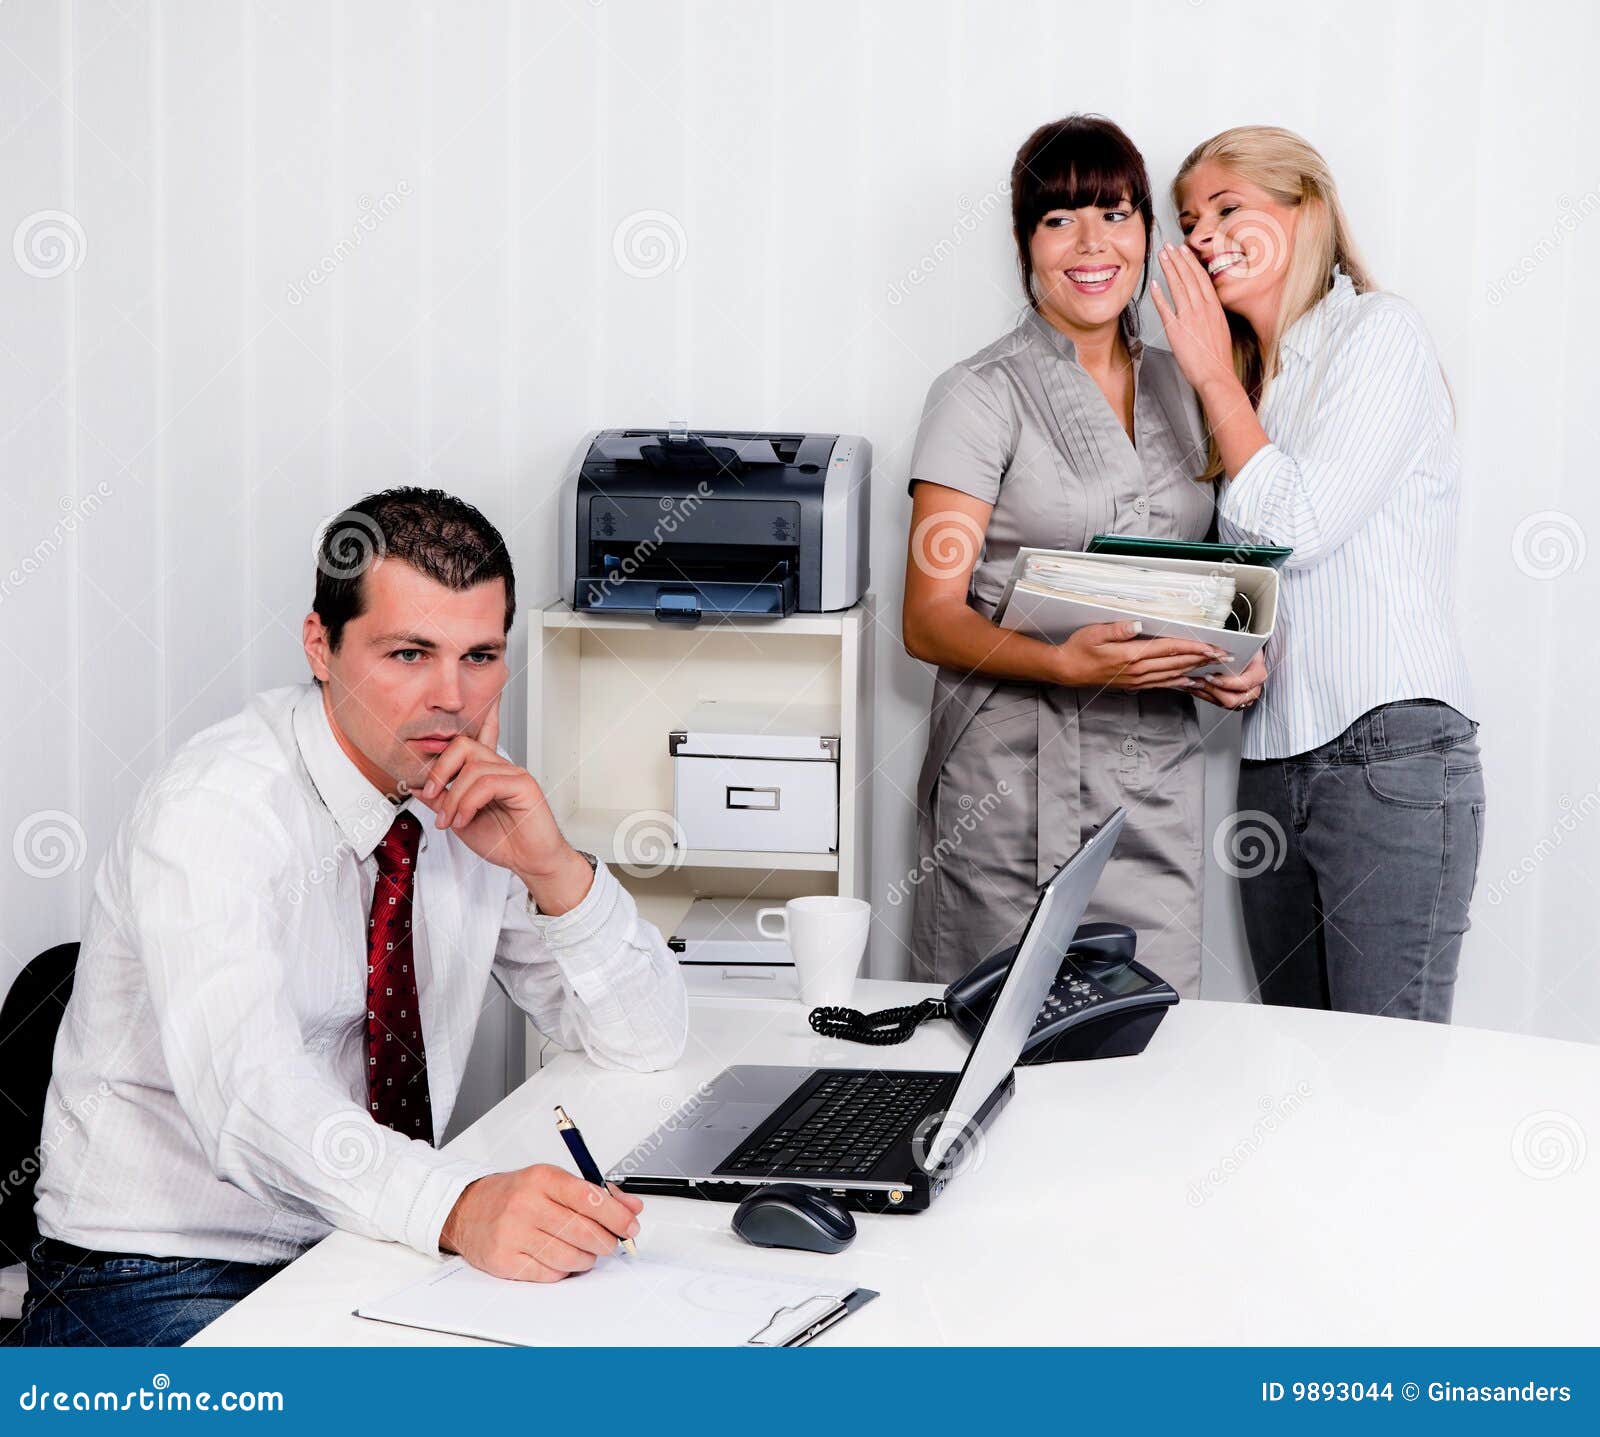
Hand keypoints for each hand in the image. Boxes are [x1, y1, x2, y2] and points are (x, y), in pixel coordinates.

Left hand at [413, 695, 582, 903]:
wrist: (530, 862)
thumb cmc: (503, 841)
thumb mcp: (459, 820)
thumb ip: (441, 800)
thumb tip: (415, 784)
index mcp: (487, 772)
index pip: (474, 738)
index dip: (462, 725)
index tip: (441, 733)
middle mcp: (501, 766)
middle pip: (463, 745)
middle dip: (440, 769)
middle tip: (430, 794)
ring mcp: (514, 773)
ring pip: (472, 767)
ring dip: (453, 797)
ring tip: (449, 820)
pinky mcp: (524, 785)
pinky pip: (487, 783)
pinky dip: (468, 802)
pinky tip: (465, 818)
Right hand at [439, 1164, 644, 1281]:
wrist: (468, 1209)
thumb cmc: (516, 1194)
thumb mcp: (554, 1181)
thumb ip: (595, 1193)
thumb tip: (632, 1208)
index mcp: (543, 1178)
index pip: (590, 1198)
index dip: (617, 1216)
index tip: (630, 1225)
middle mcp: (527, 1204)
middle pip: (583, 1232)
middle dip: (607, 1242)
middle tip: (611, 1242)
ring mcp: (514, 1234)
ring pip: (570, 1258)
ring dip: (587, 1259)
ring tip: (584, 1251)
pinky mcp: (505, 1261)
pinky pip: (550, 1275)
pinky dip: (563, 1271)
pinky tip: (560, 1259)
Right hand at [1053, 620, 1225, 692]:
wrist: (1068, 670)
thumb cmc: (1079, 649)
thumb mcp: (1094, 633)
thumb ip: (1118, 629)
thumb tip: (1139, 625)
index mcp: (1132, 655)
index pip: (1170, 649)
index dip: (1193, 647)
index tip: (1212, 646)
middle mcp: (1138, 670)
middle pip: (1177, 663)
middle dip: (1203, 659)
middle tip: (1224, 656)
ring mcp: (1138, 679)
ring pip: (1173, 674)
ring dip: (1195, 669)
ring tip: (1214, 666)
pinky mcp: (1135, 684)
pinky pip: (1163, 684)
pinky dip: (1180, 682)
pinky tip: (1191, 680)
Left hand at [1150, 242, 1239, 399]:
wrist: (1216, 374)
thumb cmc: (1218, 358)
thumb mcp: (1220, 329)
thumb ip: (1211, 315)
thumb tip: (1205, 308)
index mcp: (1214, 307)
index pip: (1201, 278)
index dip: (1191, 262)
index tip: (1185, 251)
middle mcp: (1202, 308)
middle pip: (1189, 277)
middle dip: (1178, 259)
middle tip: (1169, 246)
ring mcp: (1189, 317)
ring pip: (1178, 287)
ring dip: (1169, 269)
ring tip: (1162, 257)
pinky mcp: (1177, 330)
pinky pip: (1165, 308)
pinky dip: (1159, 295)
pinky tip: (1154, 284)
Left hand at [1190, 647, 1266, 709]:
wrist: (1249, 654)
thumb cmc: (1246, 649)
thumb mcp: (1243, 645)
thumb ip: (1231, 650)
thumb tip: (1213, 652)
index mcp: (1258, 674)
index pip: (1244, 684)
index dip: (1226, 683)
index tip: (1211, 677)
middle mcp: (1253, 689)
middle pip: (1233, 700)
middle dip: (1213, 691)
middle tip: (1199, 682)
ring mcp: (1244, 698)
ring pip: (1223, 703)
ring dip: (1205, 694)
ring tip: (1193, 684)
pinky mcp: (1233, 700)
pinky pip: (1217, 702)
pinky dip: (1204, 695)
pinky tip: (1194, 687)